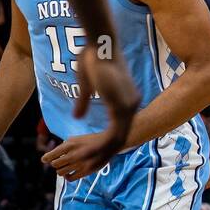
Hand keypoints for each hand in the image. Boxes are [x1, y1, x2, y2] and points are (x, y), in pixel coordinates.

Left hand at [42, 132, 116, 180]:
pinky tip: (70, 172)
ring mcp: (79, 164)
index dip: (46, 158)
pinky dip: (67, 176)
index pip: (51, 155)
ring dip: (61, 170)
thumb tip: (55, 153)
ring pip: (60, 172)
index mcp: (69, 145)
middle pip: (54, 165)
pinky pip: (69, 178)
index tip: (45, 159)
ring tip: (66, 167)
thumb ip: (66, 145)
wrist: (109, 143)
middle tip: (60, 161)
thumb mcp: (77, 138)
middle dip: (55, 163)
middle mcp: (73, 155)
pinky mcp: (85, 172)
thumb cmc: (92, 139)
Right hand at [73, 43, 139, 166]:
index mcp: (127, 100)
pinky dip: (99, 145)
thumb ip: (85, 101)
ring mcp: (128, 105)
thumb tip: (77, 116)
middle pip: (121, 138)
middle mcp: (132, 104)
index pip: (120, 129)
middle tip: (87, 168)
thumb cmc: (92, 57)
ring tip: (83, 163)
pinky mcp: (120, 105)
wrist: (99, 42)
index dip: (106, 144)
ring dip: (100, 153)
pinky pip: (112, 134)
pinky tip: (86, 152)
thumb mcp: (88, 84)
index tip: (91, 155)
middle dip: (104, 154)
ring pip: (117, 139)